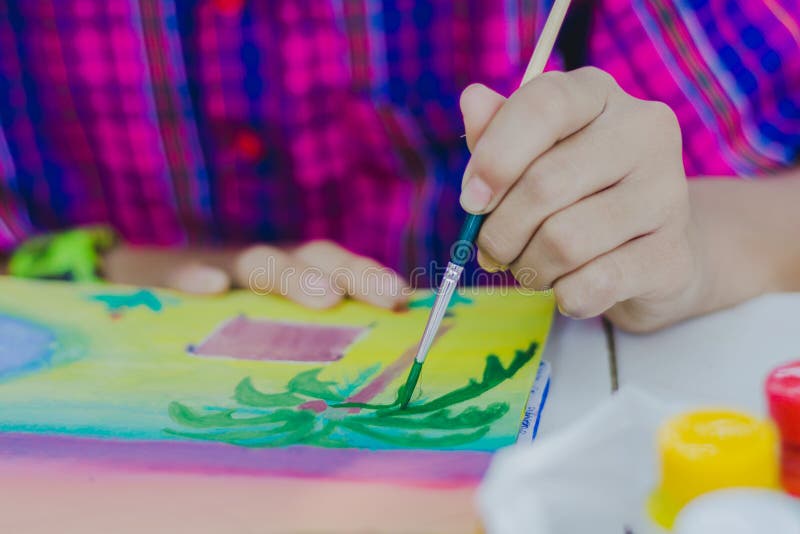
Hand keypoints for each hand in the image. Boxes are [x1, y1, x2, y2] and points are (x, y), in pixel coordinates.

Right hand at [103, 241, 408, 309]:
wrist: (125, 285)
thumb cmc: (212, 314)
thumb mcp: (258, 322)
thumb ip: (302, 336)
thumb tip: (367, 364)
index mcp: (288, 277)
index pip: (337, 268)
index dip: (371, 278)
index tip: (404, 299)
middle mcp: (259, 266)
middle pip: (311, 257)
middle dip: (351, 274)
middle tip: (385, 296)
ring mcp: (211, 265)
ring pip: (256, 262)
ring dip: (291, 276)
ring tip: (322, 298)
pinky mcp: (155, 275)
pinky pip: (173, 271)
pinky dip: (192, 276)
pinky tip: (208, 288)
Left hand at [459, 67, 700, 331]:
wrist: (650, 253)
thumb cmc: (575, 194)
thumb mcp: (529, 155)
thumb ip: (496, 132)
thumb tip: (473, 100)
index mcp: (599, 95)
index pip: (544, 105)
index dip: (495, 156)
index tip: (471, 200)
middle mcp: (644, 132)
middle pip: (545, 184)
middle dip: (501, 231)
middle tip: (494, 251)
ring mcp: (666, 193)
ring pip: (565, 240)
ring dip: (529, 267)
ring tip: (530, 267)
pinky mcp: (671, 255)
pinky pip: (593, 283)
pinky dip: (564, 296)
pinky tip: (567, 288)